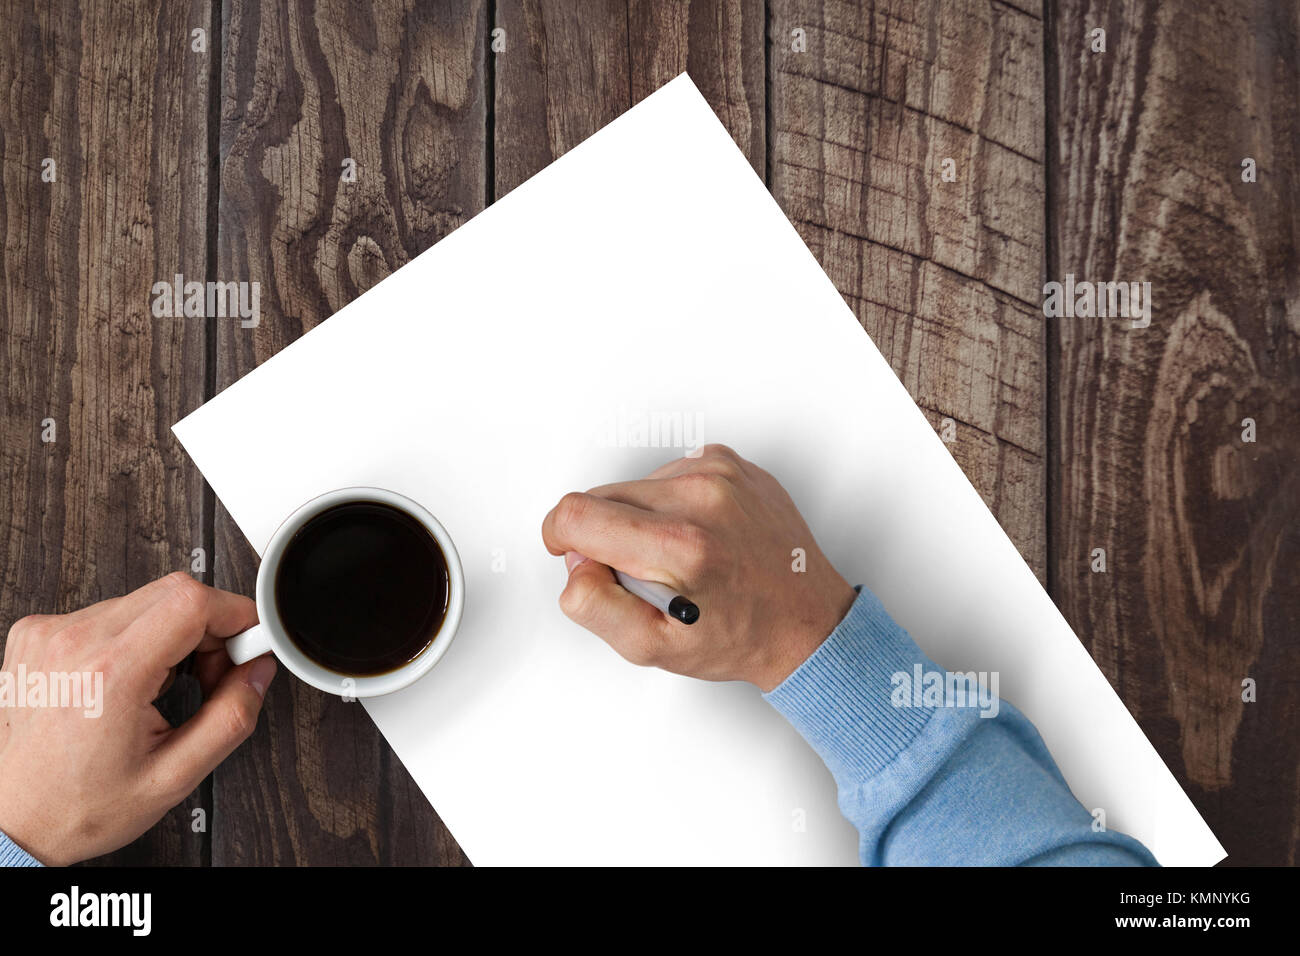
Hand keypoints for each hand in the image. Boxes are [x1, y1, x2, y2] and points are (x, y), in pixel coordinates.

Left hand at [0, 572, 275, 864]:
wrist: (12, 820)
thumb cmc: (79, 806)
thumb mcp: (175, 776)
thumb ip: (232, 717)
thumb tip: (258, 671)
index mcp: (110, 674)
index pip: (193, 601)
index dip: (235, 615)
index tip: (248, 642)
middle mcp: (74, 642)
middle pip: (174, 592)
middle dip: (209, 627)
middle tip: (210, 674)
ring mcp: (50, 633)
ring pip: (145, 600)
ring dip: (171, 633)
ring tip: (163, 686)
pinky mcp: (37, 633)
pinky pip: (110, 612)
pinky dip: (133, 637)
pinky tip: (127, 680)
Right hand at [542, 444, 856, 691]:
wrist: (806, 620)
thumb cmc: (739, 635)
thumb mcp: (653, 647)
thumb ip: (595, 605)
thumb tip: (574, 563)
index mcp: (681, 546)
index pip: (577, 515)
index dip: (562, 539)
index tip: (575, 556)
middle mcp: (702, 499)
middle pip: (600, 497)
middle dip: (607, 537)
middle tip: (649, 576)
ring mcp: (719, 474)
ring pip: (632, 486)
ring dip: (640, 520)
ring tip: (679, 558)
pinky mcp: (728, 462)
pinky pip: (666, 476)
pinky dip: (669, 505)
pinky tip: (697, 535)